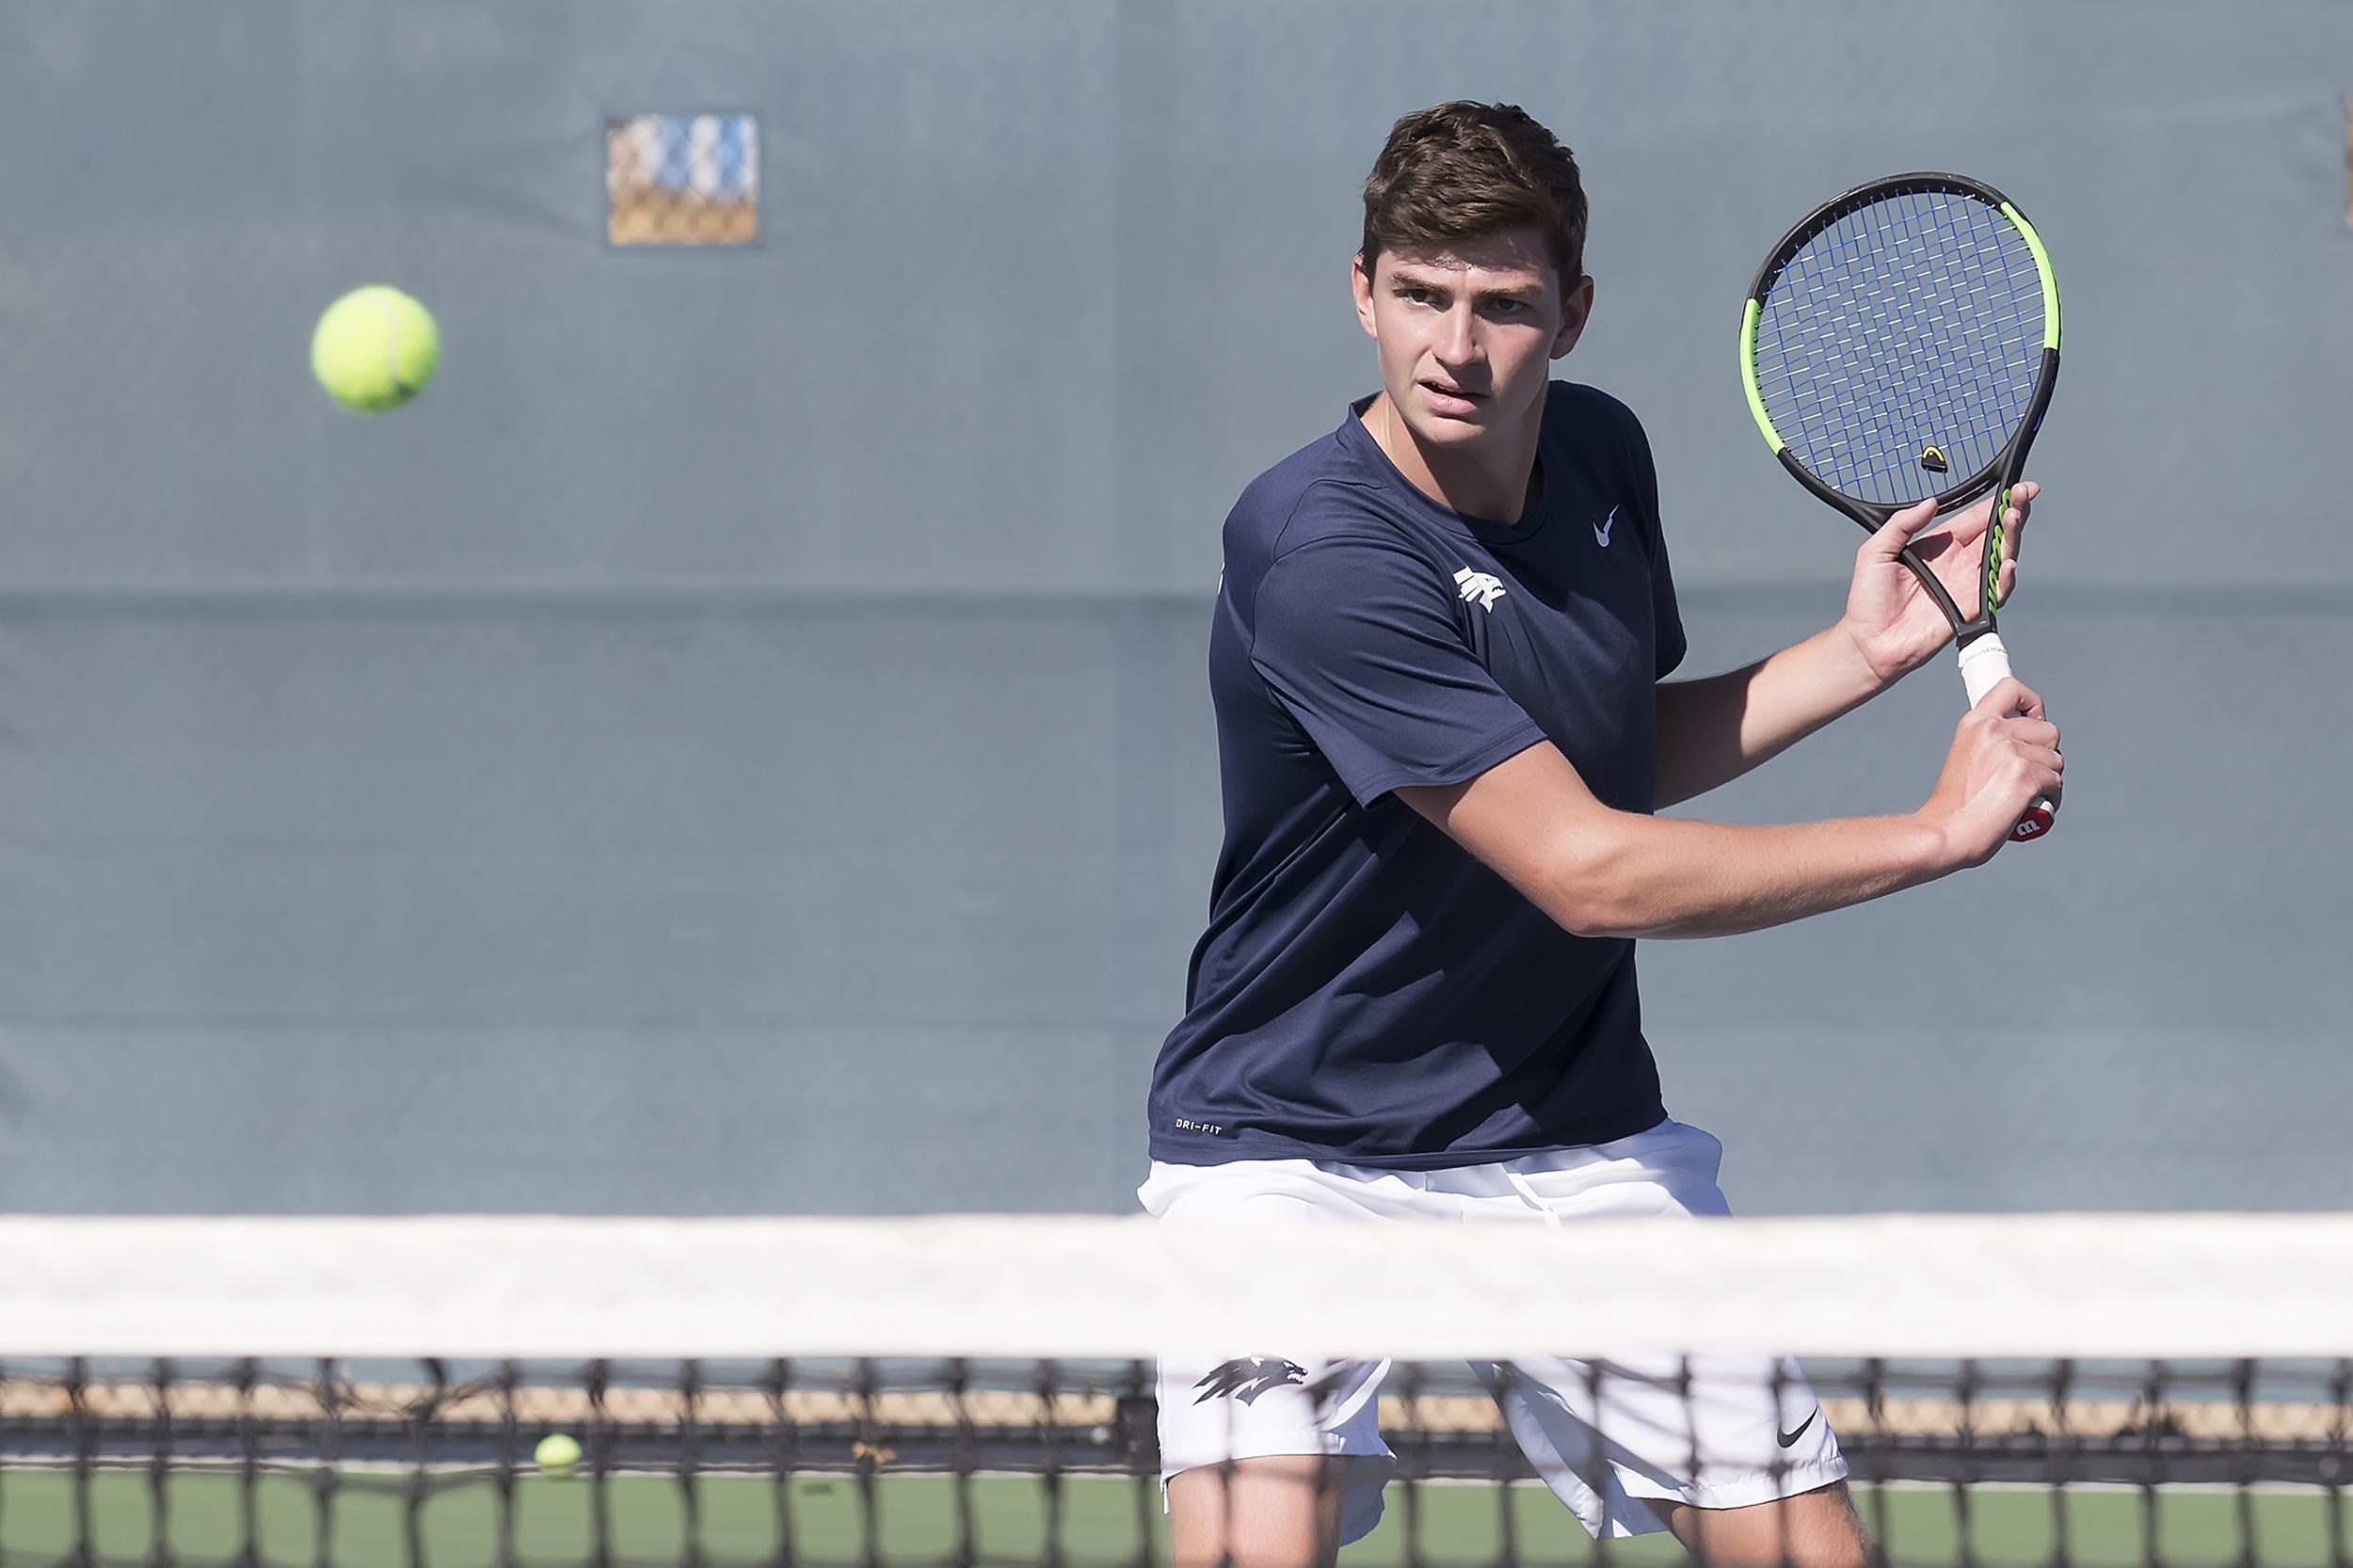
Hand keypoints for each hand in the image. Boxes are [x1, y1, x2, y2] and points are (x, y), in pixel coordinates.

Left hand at [1840, 481, 2036, 686]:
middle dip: (2013, 511)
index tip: (2014, 487)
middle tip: (2025, 493)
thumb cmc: (1868, 601)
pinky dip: (2007, 577)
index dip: (1996, 503)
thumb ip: (1901, 524)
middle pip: (1995, 533)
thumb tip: (1930, 502)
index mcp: (1939, 546)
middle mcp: (1958, 563)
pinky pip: (1997, 591)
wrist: (1869, 642)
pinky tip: (2008, 562)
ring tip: (2014, 516)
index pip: (1975, 519)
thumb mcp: (1875, 552)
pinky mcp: (1970, 608)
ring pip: (2002, 556)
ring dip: (2012, 536)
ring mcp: (1967, 585)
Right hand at [1919, 676, 2063, 867]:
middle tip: (2024, 775)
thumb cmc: (1955, 806)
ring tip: (2024, 795)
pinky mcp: (2026, 776)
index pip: (2012, 688)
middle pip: (2049, 731)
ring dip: (2048, 779)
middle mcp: (1993, 731)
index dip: (2033, 704)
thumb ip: (1992, 742)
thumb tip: (2028, 743)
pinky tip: (2031, 807)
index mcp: (1974, 723)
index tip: (2033, 721)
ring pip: (2057, 760)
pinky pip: (2056, 782)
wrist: (1947, 833)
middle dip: (2045, 755)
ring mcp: (2010, 753)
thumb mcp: (1966, 757)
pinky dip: (2050, 798)